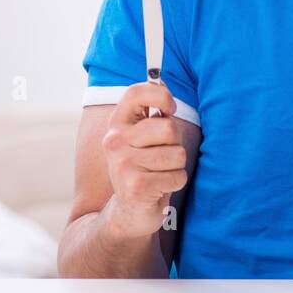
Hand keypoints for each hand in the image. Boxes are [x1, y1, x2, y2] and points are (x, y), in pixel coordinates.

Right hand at [99, 81, 186, 239]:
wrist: (129, 211)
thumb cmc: (143, 168)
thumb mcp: (142, 137)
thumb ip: (152, 112)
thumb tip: (161, 80)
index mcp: (117, 124)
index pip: (136, 93)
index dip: (160, 95)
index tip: (169, 109)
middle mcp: (115, 141)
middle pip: (167, 127)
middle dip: (174, 142)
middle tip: (162, 155)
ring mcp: (123, 164)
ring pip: (176, 154)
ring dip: (176, 166)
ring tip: (159, 173)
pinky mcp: (136, 186)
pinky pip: (177, 176)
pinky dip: (175, 182)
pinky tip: (160, 187)